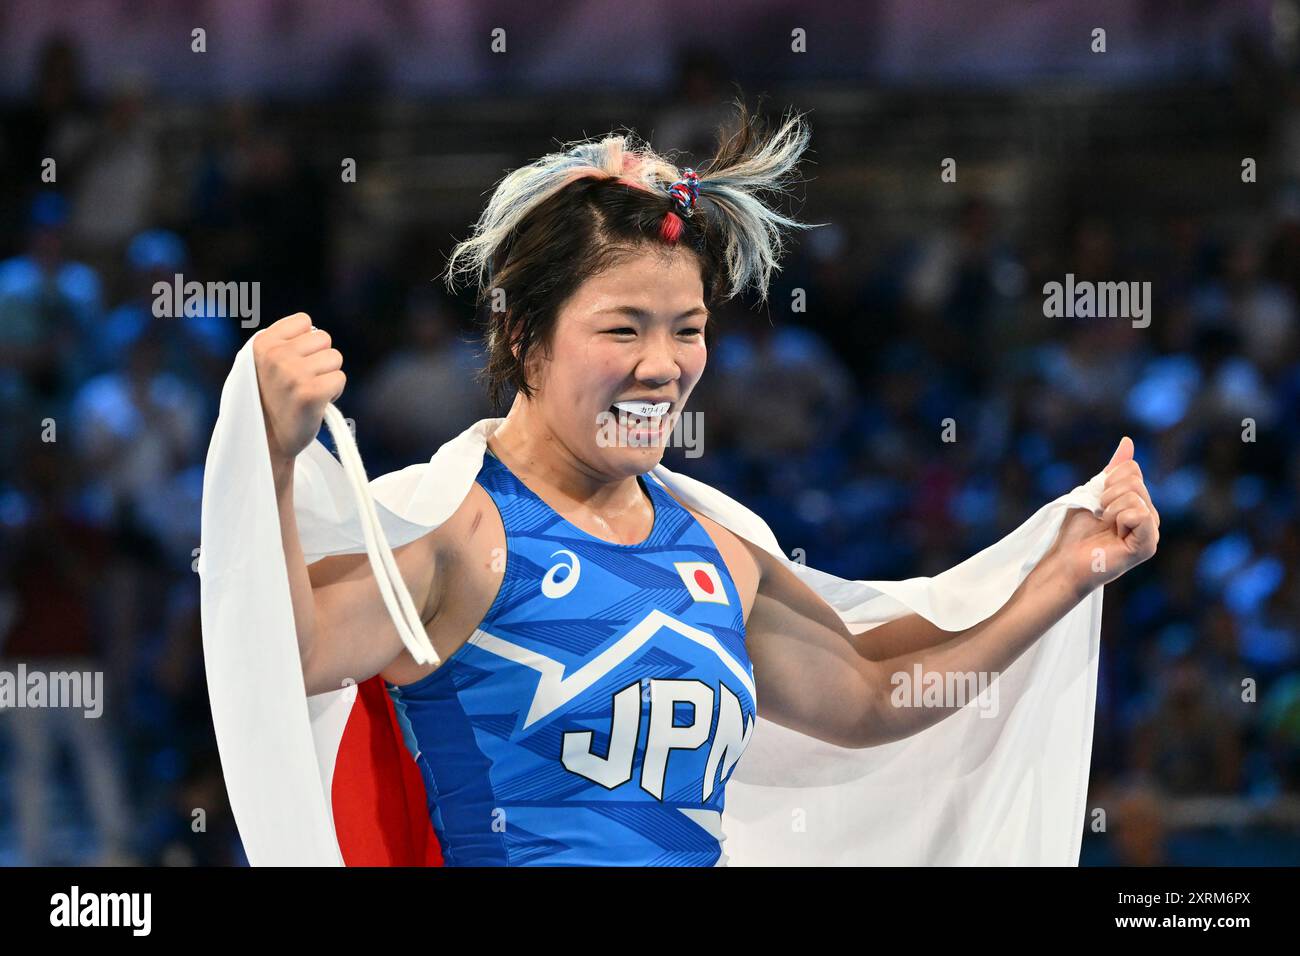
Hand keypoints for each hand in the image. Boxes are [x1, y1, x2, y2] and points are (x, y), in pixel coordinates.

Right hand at [253, 313, 345, 464]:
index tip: (294, 362)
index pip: (304, 321)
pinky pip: (340, 379)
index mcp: (262, 344)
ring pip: (335, 358)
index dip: (306, 342)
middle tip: (304, 381)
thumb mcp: (263, 364)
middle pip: (324, 338)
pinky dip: (334, 391)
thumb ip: (283, 342)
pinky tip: (317, 403)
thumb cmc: (271, 399)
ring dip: (329, 375)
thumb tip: (315, 331)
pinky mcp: (310, 394)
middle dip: (320, 359)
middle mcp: (275, 356)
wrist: (267, 442)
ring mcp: (293, 374)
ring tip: (309, 392)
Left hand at [1044, 436, 1160, 599]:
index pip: (1131, 469)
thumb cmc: (1076, 530)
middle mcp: (1150, 517)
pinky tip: (1114, 533)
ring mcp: (1151, 532)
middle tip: (1100, 516)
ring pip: (1135, 496)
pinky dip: (1120, 518)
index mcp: (1139, 503)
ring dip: (1110, 509)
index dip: (1107, 480)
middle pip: (1134, 480)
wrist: (1065, 559)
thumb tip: (1128, 441)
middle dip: (1107, 494)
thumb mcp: (1093, 492)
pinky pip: (1141, 515)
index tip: (1097, 502)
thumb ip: (1113, 470)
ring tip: (1105, 526)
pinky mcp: (1148, 546)